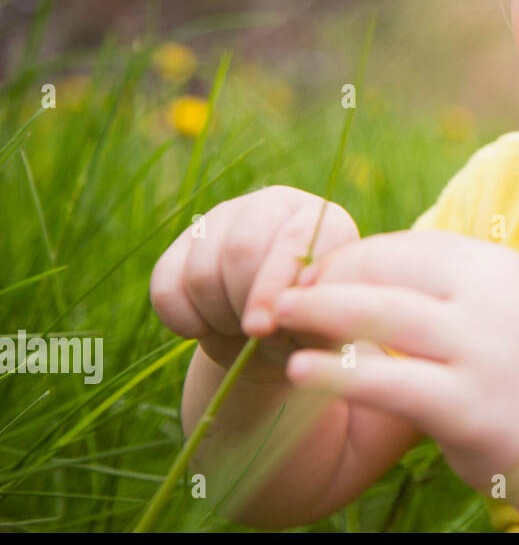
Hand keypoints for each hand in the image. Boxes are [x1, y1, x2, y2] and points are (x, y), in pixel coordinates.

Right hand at [149, 185, 360, 383]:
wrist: (274, 338)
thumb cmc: (313, 329)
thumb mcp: (327, 326)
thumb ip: (315, 311)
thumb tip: (284, 307)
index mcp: (324, 221)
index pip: (293, 242)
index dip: (273, 289)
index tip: (265, 330)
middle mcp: (274, 207)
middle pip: (240, 248)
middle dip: (244, 302)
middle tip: (258, 332)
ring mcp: (226, 218)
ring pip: (201, 269)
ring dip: (218, 315)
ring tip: (241, 329)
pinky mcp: (185, 243)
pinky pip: (165, 284)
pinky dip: (182, 318)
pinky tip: (205, 328)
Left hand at [268, 230, 518, 500]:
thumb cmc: (516, 374)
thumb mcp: (492, 310)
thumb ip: (439, 286)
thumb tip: (352, 266)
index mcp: (498, 268)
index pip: (407, 246)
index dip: (350, 255)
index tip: (310, 274)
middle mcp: (494, 300)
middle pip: (389, 270)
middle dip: (326, 277)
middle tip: (281, 294)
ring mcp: (484, 352)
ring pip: (381, 315)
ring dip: (319, 312)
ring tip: (277, 319)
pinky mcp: (468, 406)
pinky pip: (385, 381)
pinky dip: (334, 372)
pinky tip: (299, 371)